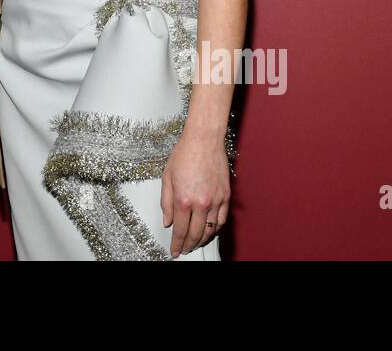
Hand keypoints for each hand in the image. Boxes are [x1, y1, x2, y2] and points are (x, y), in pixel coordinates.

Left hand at [161, 131, 230, 256]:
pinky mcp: (226, 197)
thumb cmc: (184, 154)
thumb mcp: (166, 178)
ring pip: (210, 230)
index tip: (174, 251)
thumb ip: (166, 203)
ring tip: (195, 243)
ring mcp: (216, 201)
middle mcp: (201, 203)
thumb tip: (167, 221)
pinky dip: (216, 230)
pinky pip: (222, 220)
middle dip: (189, 245)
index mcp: (183, 199)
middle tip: (184, 250)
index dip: (177, 244)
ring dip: (202, 240)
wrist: (204, 140)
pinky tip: (210, 231)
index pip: (180, 230)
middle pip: (195, 234)